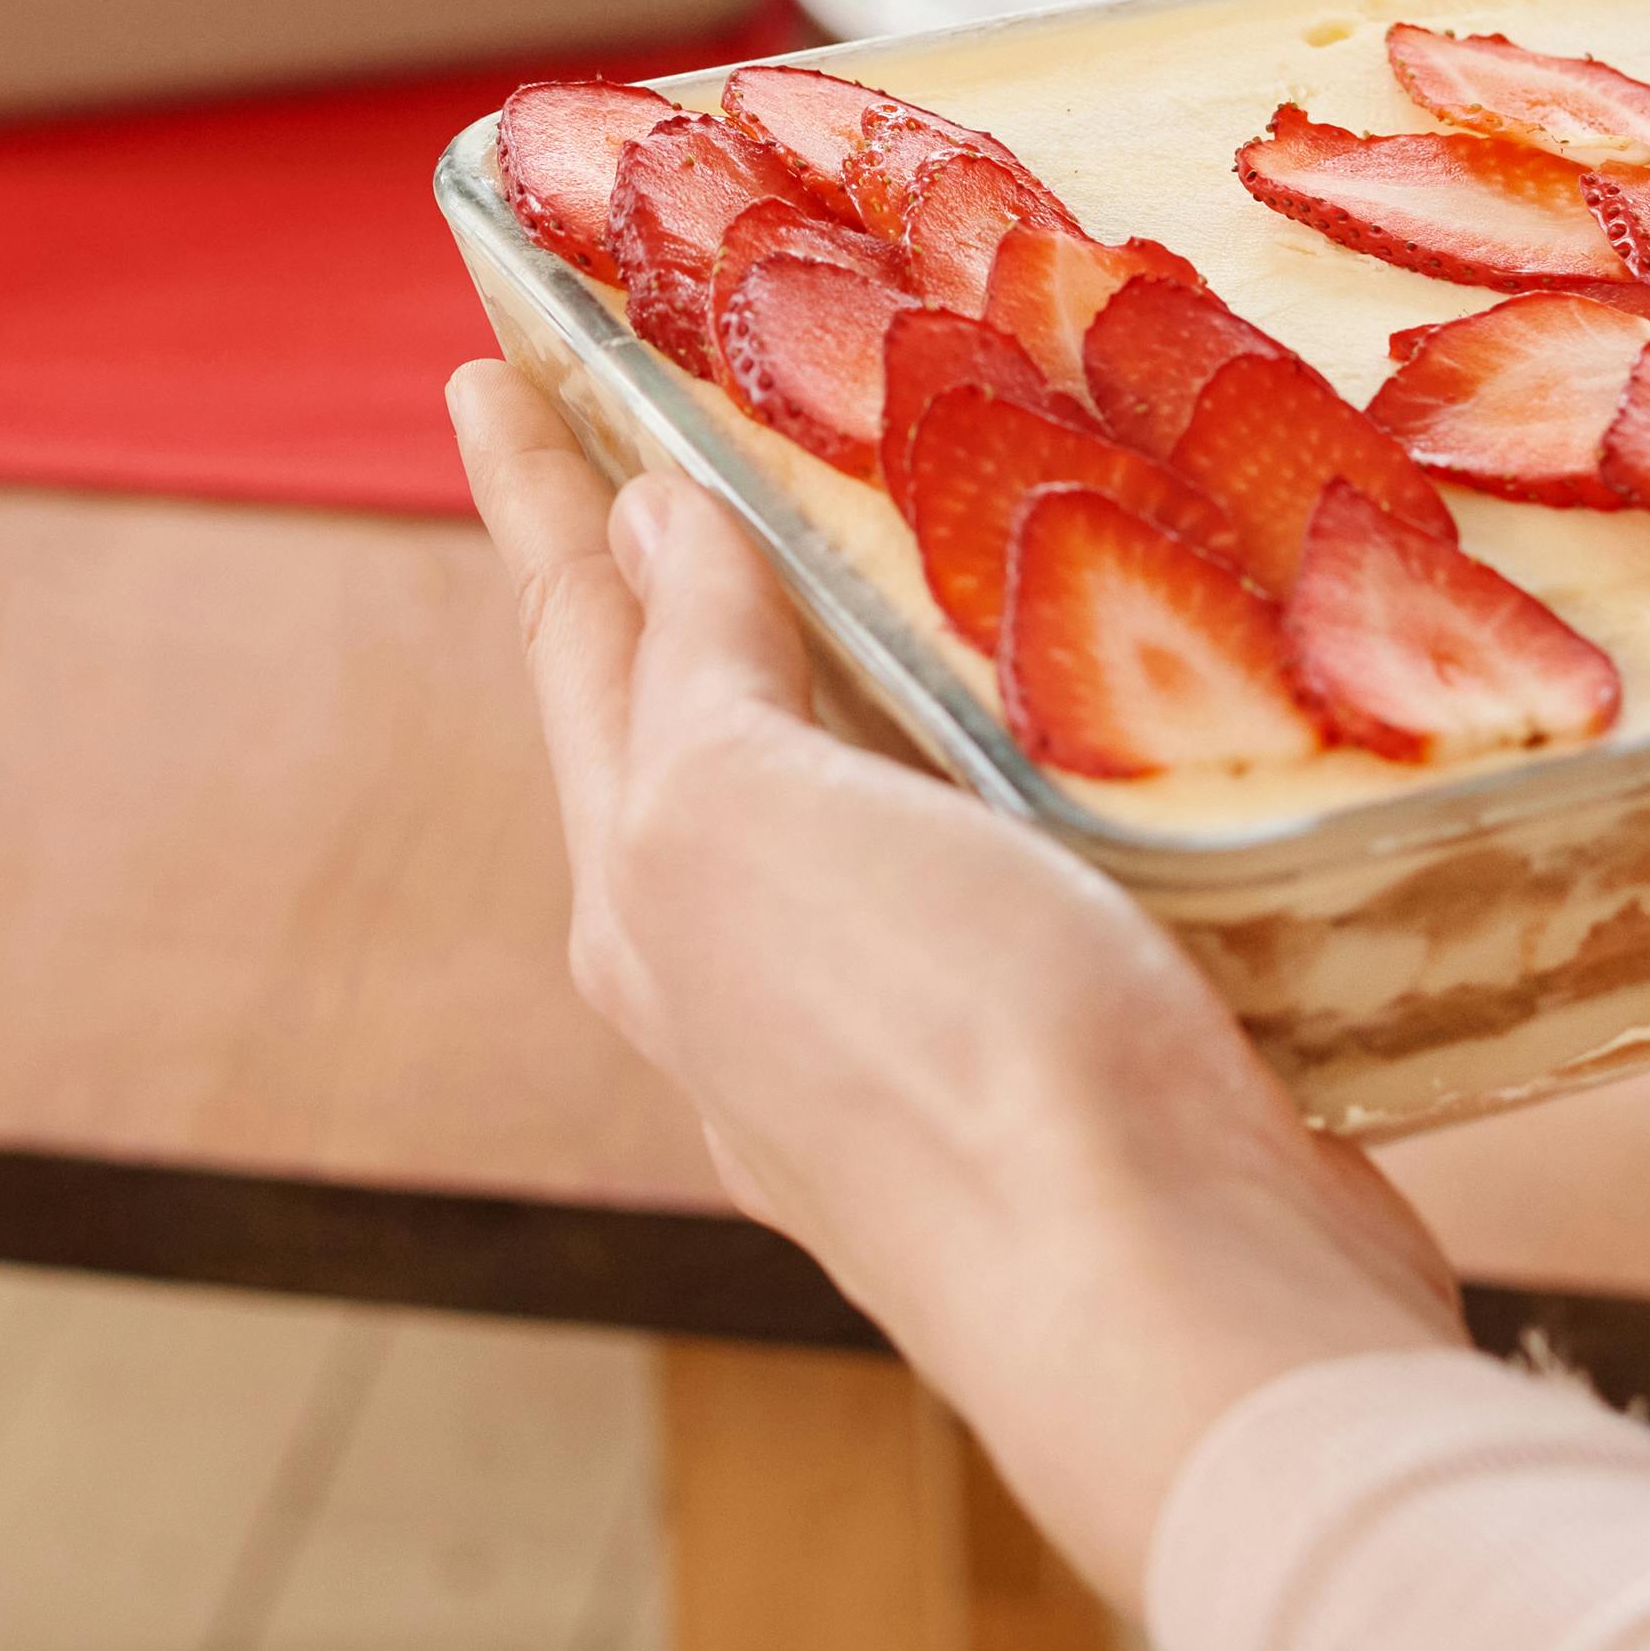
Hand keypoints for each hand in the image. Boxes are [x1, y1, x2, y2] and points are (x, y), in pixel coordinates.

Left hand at [451, 362, 1462, 1598]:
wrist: (1173, 1298)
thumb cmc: (943, 1050)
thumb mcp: (745, 820)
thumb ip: (693, 675)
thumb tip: (650, 524)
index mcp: (649, 891)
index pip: (574, 636)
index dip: (529, 484)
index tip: (476, 352)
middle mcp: (753, 959)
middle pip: (688, 704)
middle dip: (666, 550)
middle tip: (660, 390)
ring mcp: (914, 1004)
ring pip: (853, 768)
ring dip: (850, 638)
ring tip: (869, 504)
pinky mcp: (1075, 1027)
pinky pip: (1001, 827)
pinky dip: (994, 730)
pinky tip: (1058, 691)